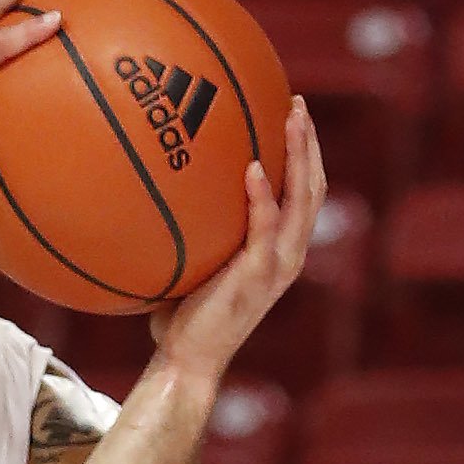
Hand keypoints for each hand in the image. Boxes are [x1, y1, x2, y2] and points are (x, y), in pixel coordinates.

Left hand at [150, 97, 327, 384]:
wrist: (187, 360)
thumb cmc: (180, 315)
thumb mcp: (189, 262)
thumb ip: (188, 228)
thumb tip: (150, 186)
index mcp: (279, 248)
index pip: (303, 192)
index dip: (304, 154)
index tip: (291, 114)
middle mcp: (288, 253)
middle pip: (313, 186)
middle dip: (308, 142)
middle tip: (296, 103)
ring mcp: (279, 265)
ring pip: (303, 200)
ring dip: (299, 156)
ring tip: (291, 118)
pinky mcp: (259, 276)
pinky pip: (266, 228)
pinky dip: (262, 196)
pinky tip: (252, 167)